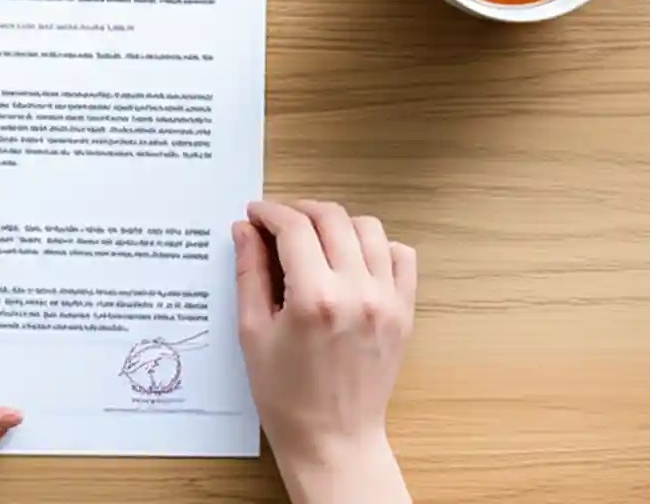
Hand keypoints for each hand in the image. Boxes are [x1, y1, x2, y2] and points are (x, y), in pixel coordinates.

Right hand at [233, 200, 416, 503]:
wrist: (333, 439)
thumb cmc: (285, 396)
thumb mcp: (252, 333)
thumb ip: (249, 273)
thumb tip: (245, 230)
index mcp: (314, 299)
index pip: (293, 228)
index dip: (269, 212)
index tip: (254, 214)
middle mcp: (356, 293)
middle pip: (331, 219)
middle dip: (299, 210)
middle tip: (278, 222)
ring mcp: (387, 301)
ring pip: (368, 228)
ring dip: (337, 223)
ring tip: (314, 238)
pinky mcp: (404, 312)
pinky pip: (401, 256)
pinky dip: (377, 246)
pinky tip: (352, 259)